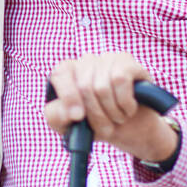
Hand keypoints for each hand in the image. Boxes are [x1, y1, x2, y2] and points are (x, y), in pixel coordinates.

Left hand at [44, 52, 178, 163]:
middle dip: (96, 115)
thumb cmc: (95, 123)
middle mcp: (85, 61)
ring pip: (103, 87)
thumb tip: (67, 111)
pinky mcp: (126, 61)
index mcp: (67, 73)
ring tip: (117, 118)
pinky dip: (125, 103)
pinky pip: (120, 80)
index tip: (78, 117)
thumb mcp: (69, 126)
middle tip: (105, 127)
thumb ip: (55, 117)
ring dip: (113, 112)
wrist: (131, 128)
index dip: (69, 96)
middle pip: (84, 87)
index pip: (60, 74)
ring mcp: (107, 58)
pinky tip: (129, 108)